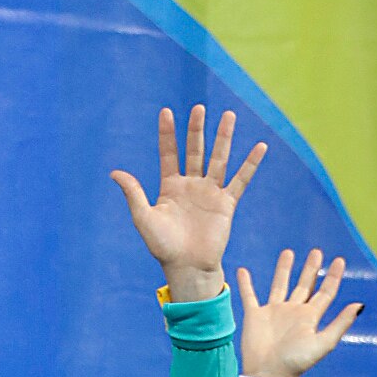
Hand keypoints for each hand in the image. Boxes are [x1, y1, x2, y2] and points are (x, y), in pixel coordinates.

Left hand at [111, 106, 265, 302]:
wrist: (188, 268)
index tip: (166, 112)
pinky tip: (260, 148)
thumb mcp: (144, 218)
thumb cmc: (164, 248)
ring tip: (229, 116)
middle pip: (195, 150)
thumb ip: (133, 193)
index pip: (169, 153)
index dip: (167, 134)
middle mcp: (191, 186)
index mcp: (170, 187)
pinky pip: (240, 180)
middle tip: (199, 108)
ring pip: (218, 159)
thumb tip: (115, 173)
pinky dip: (250, 164)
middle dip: (197, 129)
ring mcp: (210, 193)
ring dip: (223, 138)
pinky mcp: (226, 204)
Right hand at [237, 249, 363, 376]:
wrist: (269, 375)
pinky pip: (249, 296)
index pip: (325, 293)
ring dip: (284, 269)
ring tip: (288, 252)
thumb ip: (340, 323)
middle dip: (311, 269)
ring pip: (280, 285)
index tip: (339, 260)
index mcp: (310, 318)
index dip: (333, 277)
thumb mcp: (324, 343)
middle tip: (317, 252)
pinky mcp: (255, 316)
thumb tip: (359, 304)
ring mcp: (274, 313)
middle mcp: (293, 313)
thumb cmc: (296, 362)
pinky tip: (243, 271)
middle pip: (304, 285)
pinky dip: (245, 284)